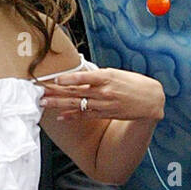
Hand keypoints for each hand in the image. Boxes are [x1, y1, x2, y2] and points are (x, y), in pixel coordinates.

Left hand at [40, 67, 164, 124]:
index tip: (55, 78)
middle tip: (40, 91)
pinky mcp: (105, 114)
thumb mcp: (116, 73)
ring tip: (44, 103)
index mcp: (107, 77)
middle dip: (56, 91)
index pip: (84, 78)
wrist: (150, 100)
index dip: (69, 79)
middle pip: (76, 91)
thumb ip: (97, 75)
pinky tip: (61, 116)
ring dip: (59, 104)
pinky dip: (72, 116)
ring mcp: (104, 104)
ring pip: (77, 104)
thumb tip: (79, 72)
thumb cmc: (132, 82)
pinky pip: (85, 115)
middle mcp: (104, 91)